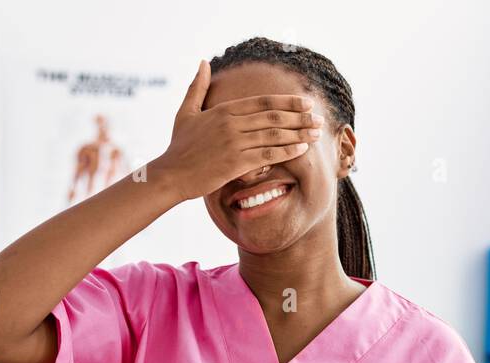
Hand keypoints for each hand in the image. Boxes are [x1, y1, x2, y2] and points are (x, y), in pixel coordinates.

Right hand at [150, 60, 322, 200]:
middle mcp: (232, 123)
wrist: (170, 174)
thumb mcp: (186, 112)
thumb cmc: (179, 146)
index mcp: (224, 110)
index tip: (306, 102)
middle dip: (300, 117)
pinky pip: (267, 155)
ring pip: (274, 135)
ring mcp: (234, 143)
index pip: (264, 102)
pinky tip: (301, 149)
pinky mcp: (235, 163)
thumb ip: (197, 87)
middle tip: (319, 118)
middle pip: (274, 116)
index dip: (288, 101)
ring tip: (316, 133)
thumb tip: (203, 62)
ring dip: (299, 133)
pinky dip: (286, 151)